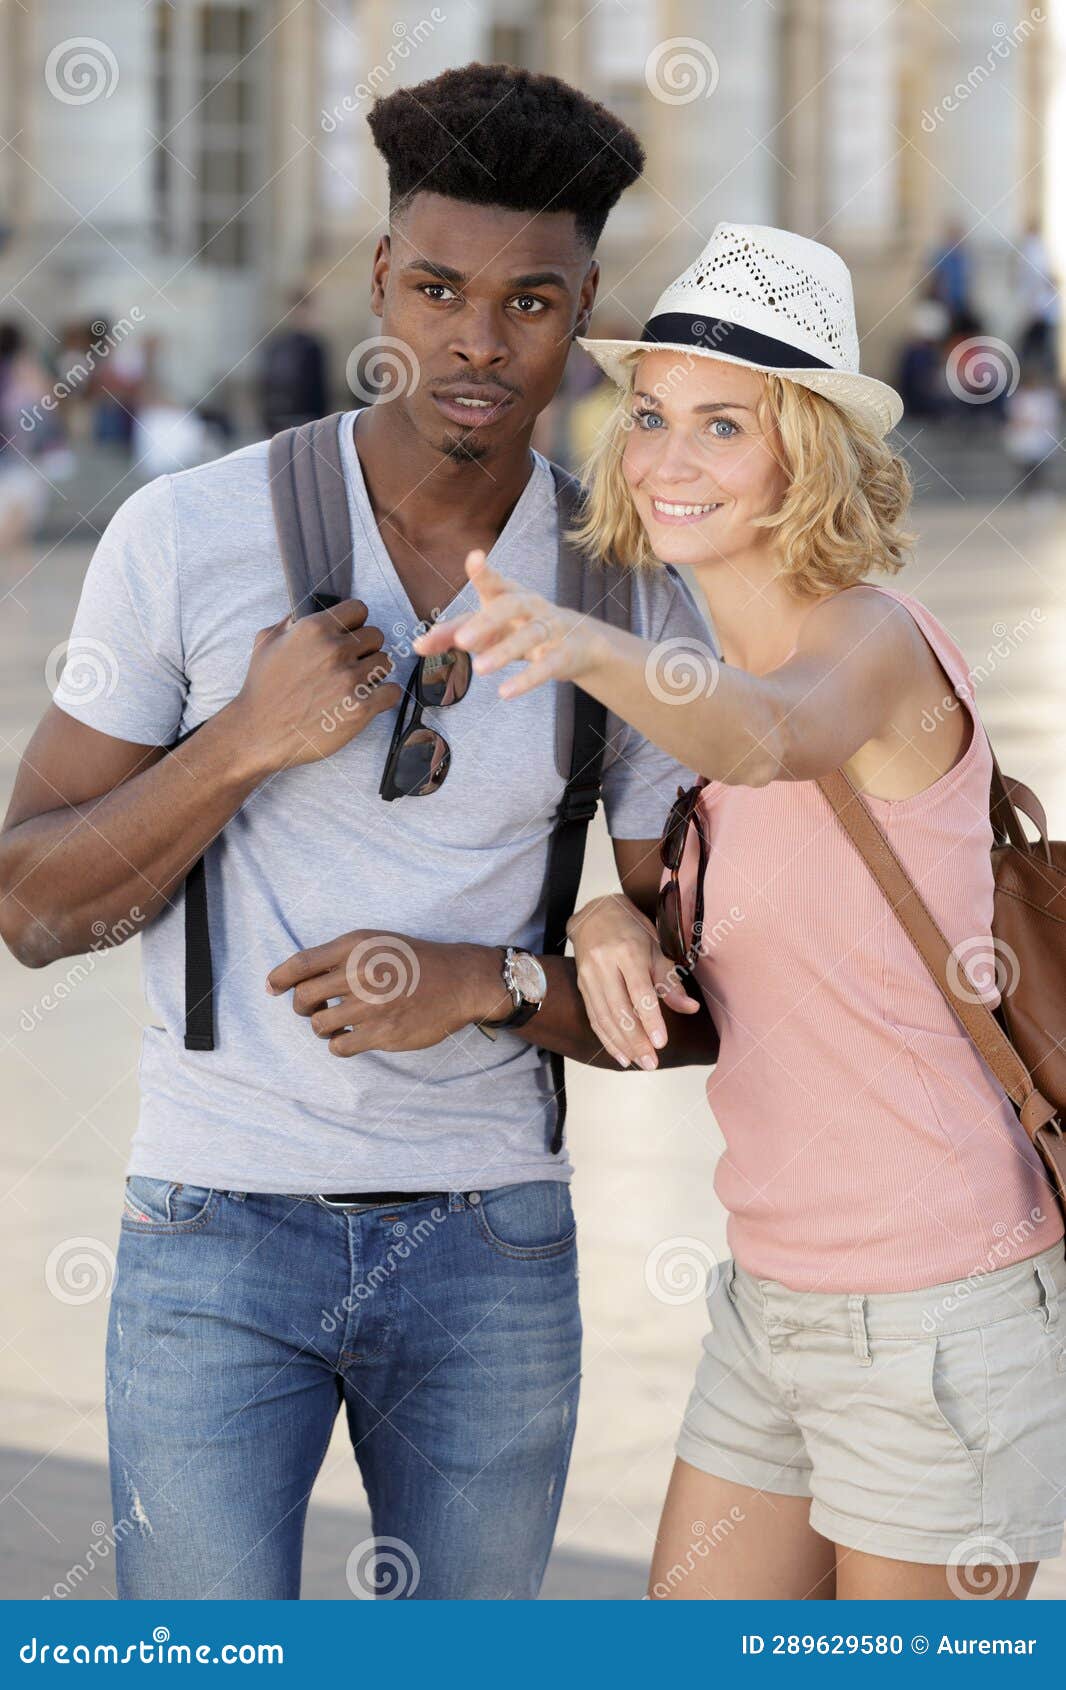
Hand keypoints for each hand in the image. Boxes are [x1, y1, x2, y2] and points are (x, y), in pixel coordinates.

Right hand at [228, 598, 402, 776]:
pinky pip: (392, 691)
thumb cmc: (261, 688)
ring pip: (385, 662)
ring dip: (374, 673)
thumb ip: (290, 621)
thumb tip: (306, 609)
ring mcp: (350, 679)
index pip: (359, 609)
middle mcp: (335, 650)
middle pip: (376, 635)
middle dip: (366, 648)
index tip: (349, 636)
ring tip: (355, 684)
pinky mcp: (360, 708)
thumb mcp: (266, 641)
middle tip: (351, 664)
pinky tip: (367, 701)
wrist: (258, 733)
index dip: (355, 623)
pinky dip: (383, 696)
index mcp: (314, 628)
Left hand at [265, 930, 510, 1055]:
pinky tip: (353, 1036)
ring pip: (319, 1026)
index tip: (271, 988)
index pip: (300, 963)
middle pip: (304, 998)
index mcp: (356, 946)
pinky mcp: (383, 1033)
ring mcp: (372, 1005)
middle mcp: (361, 973)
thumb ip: (338, 956)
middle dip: (303, 1006)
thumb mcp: (376, 942)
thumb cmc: (413, 961)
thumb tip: (293, 979)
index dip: (278, 978)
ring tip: (338, 1022)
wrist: (459, 981)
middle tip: (315, 1008)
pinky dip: (340, 1044)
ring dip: (323, 1027)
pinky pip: (340, 1047)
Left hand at [412, 550, 608, 698]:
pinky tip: (505, 692)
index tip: (474, 558)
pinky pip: (547, 666)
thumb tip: (417, 646)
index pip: (494, 583)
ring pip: (529, 636)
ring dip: (504, 652)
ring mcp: (551, 628)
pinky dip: (527, 679)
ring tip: (480, 669)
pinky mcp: (564, 654)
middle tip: (461, 640)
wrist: (579, 643)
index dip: (484, 572)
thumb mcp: (488, 629)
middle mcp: (531, 606)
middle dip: (486, 621)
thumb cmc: (522, 629)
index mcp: (509, 595)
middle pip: (510, 606)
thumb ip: (452, 635)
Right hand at [567, 893, 700, 1069]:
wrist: (595, 915)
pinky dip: (606, 1039)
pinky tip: (620, 1054)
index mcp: (627, 951)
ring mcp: (589, 976)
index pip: (639, 992)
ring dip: (622, 1044)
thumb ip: (670, 980)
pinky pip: (594, 1017)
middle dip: (636, 1040)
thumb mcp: (657, 947)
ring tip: (639, 1063)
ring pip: (604, 1017)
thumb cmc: (632, 930)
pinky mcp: (581, 986)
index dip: (650, 1019)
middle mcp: (604, 964)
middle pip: (619, 1009)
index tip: (661, 1043)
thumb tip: (690, 1008)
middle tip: (651, 1062)